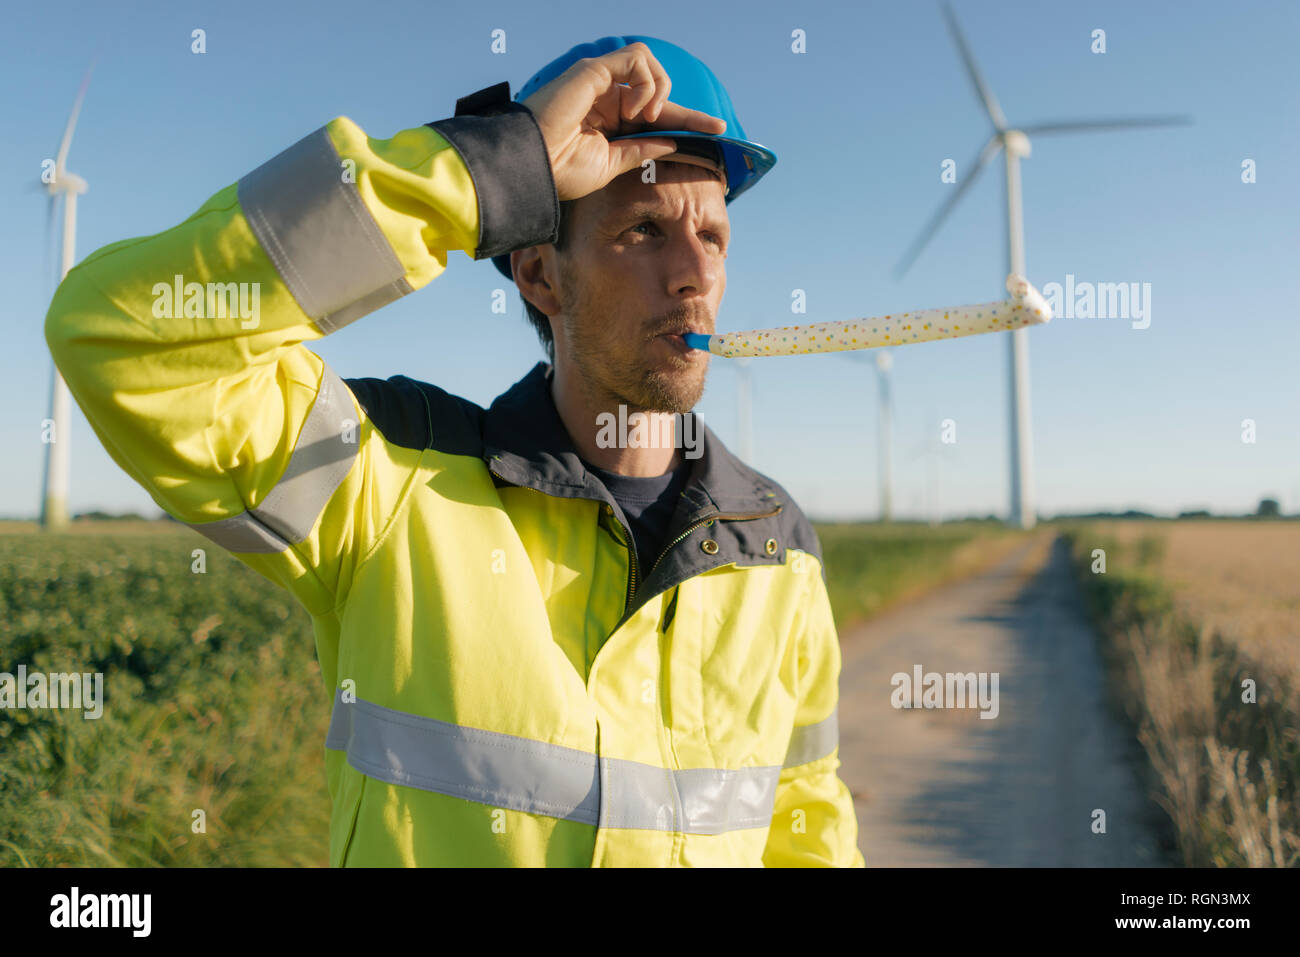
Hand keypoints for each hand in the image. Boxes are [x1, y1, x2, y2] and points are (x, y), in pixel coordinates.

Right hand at [521, 42, 726, 201]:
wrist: (535, 168)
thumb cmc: (562, 171)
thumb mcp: (613, 165)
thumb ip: (642, 149)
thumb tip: (673, 140)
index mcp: (610, 121)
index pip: (657, 113)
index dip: (689, 118)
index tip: (719, 128)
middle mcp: (607, 98)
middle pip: (659, 87)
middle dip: (685, 107)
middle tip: (690, 125)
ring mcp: (600, 82)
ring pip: (649, 63)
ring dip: (658, 91)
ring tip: (644, 118)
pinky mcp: (594, 71)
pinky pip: (636, 59)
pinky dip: (646, 82)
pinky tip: (635, 109)